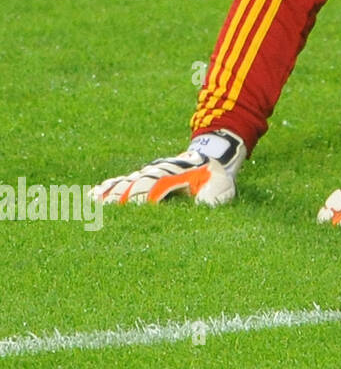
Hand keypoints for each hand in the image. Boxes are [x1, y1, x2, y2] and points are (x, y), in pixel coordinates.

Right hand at [92, 130, 246, 205]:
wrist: (210, 155)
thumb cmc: (215, 177)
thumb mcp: (220, 186)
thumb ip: (211, 195)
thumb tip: (203, 204)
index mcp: (175, 177)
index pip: (155, 189)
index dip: (143, 199)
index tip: (130, 210)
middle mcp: (157, 173)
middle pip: (133, 186)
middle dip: (118, 199)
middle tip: (101, 212)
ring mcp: (148, 173)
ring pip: (125, 184)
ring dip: (109, 195)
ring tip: (92, 205)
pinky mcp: (142, 176)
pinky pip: (122, 181)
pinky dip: (107, 188)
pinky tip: (93, 195)